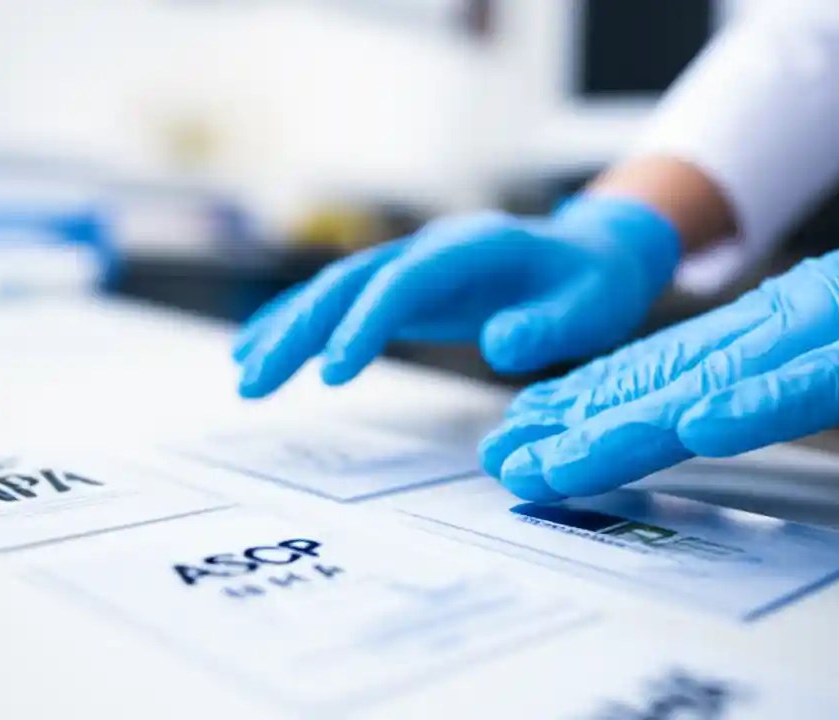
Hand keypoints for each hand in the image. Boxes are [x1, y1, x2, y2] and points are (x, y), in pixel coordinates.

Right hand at [232, 196, 680, 397]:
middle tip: (254, 381)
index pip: (404, 283)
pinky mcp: (405, 285)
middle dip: (299, 331)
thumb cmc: (594, 284)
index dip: (364, 324)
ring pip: (335, 290)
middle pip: (350, 283)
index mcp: (473, 248)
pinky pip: (343, 301)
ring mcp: (413, 263)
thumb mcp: (592, 307)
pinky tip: (265, 349)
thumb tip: (501, 343)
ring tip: (245, 375)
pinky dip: (303, 323)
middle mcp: (431, 248)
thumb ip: (549, 324)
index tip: (334, 373)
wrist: (593, 252)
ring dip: (288, 330)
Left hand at [480, 189, 838, 500]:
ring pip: (710, 385)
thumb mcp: (826, 348)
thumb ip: (762, 376)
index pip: (652, 374)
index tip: (525, 432)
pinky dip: (753, 405)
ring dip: (629, 424)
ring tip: (560, 457)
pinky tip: (698, 428)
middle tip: (508, 459)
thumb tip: (698, 408)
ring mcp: (825, 338)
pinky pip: (812, 384)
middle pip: (659, 383)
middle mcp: (772, 330)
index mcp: (758, 334)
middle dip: (576, 424)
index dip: (583, 404)